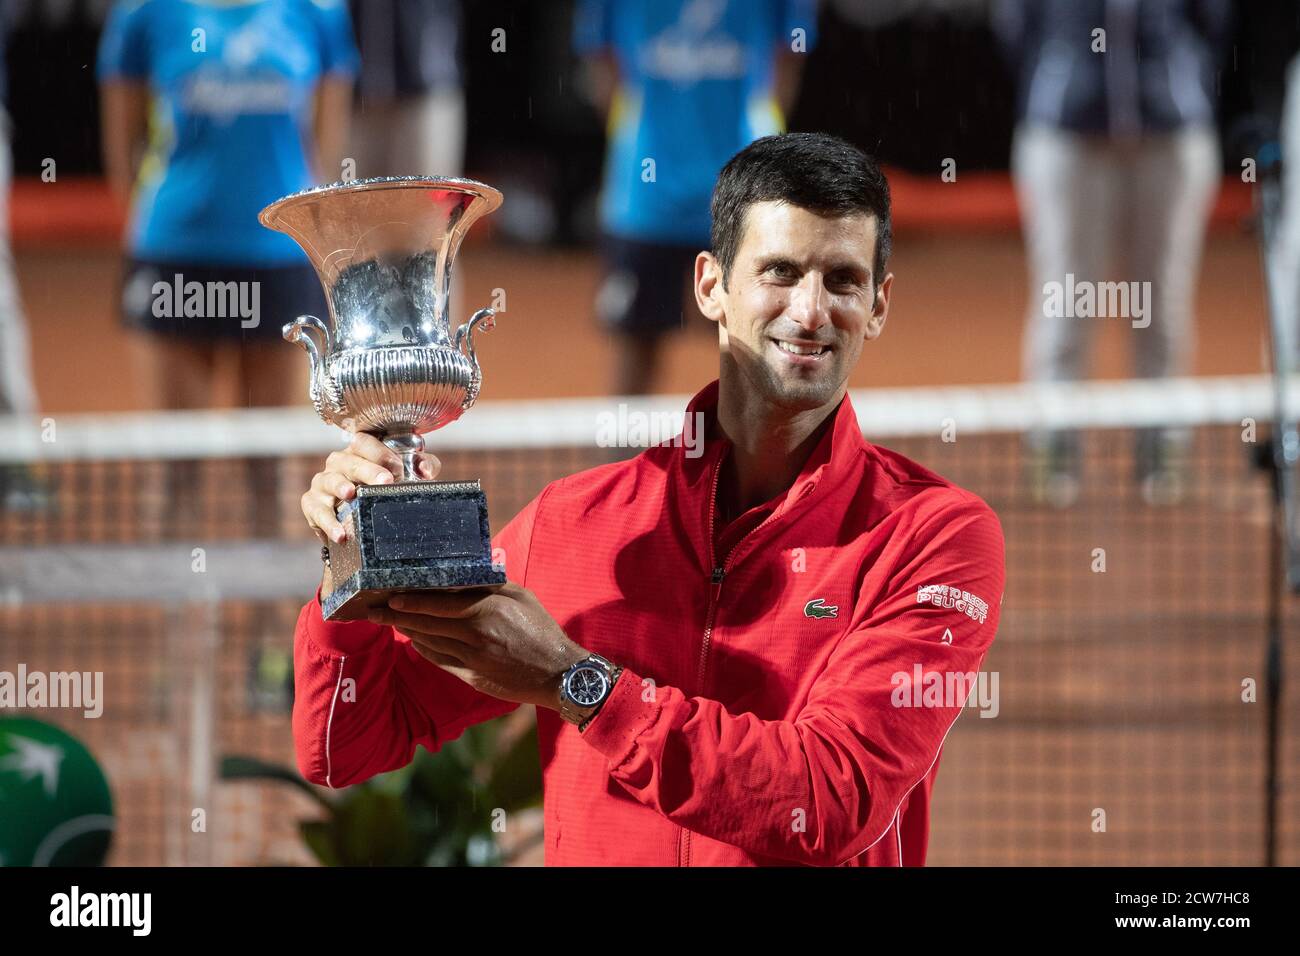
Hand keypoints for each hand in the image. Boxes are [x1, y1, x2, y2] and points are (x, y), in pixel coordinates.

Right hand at [301, 433, 440, 543]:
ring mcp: (323, 482)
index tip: (397, 467)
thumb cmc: (383, 491)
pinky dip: (328, 523)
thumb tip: (426, 469)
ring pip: (328, 480)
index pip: (364, 441)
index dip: (380, 452)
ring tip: (350, 495)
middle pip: (348, 460)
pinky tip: (341, 534)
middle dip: (367, 470)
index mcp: (359, 452)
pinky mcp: (311, 505)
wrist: (359, 525)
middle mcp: (339, 463)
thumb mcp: (407, 476)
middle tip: (384, 481)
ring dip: (340, 486)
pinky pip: (317, 512)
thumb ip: (423, 466)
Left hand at [366, 583, 590, 710]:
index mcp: (487, 610)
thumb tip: (465, 570)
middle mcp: (476, 634)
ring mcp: (472, 658)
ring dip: (407, 632)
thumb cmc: (542, 631)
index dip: (411, 601)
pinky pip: (440, 661)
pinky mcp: (472, 677)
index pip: (439, 604)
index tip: (391, 596)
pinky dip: (424, 650)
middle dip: (398, 617)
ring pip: (430, 642)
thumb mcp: (522, 597)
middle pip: (427, 624)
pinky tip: (414, 642)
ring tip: (388, 622)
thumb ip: (492, 583)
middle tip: (375, 610)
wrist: (558, 674)